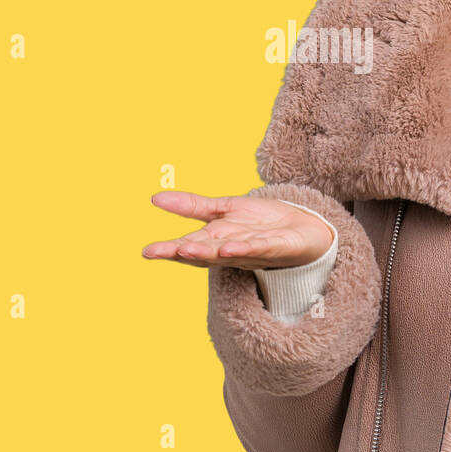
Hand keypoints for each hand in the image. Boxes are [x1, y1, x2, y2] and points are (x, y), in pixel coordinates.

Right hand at [142, 190, 334, 269]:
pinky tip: (231, 247)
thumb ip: (192, 207)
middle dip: (183, 253)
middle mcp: (231, 250)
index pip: (189, 246)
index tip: (146, 252)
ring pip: (228, 253)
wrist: (304, 230)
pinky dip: (246, 248)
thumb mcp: (224, 209)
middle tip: (160, 252)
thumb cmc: (261, 224)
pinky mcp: (278, 247)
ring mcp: (254, 251)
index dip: (169, 250)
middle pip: (205, 252)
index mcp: (217, 241)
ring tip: (187, 250)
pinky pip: (260, 248)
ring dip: (210, 252)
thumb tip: (154, 198)